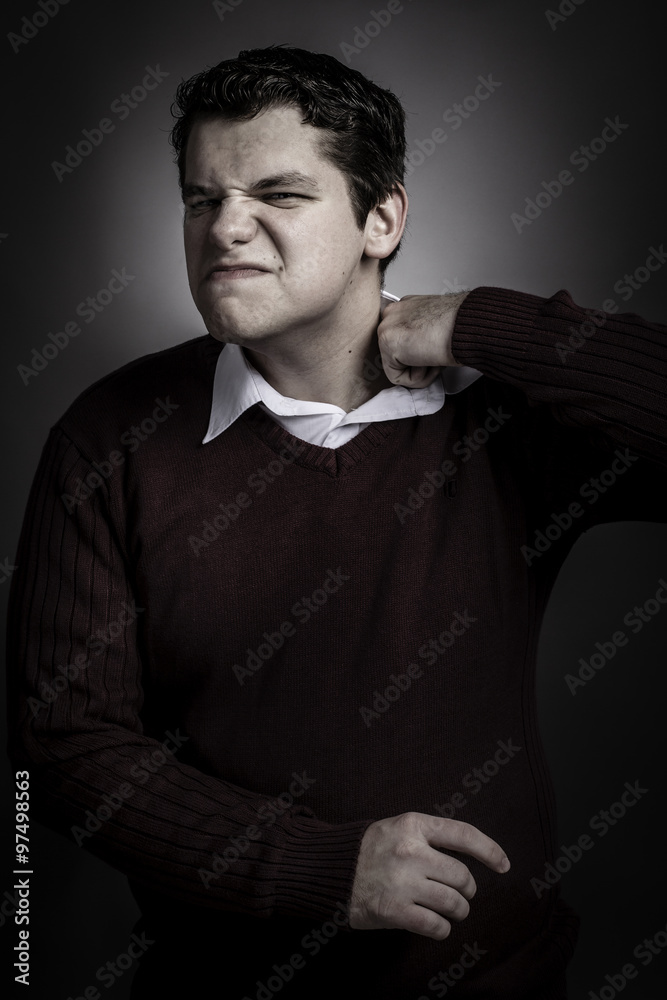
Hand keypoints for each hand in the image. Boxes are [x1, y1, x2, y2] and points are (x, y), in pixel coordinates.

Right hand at [348, 811, 509, 939]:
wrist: (332, 870)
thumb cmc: (370, 849)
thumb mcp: (398, 827)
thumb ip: (429, 836)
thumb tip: (472, 855)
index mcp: (413, 825)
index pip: (463, 835)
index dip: (490, 851)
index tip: (504, 865)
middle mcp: (410, 852)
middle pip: (462, 876)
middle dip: (468, 890)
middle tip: (461, 893)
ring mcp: (402, 882)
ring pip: (454, 903)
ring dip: (459, 911)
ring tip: (452, 910)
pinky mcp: (394, 911)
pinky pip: (436, 925)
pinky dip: (442, 928)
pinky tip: (437, 925)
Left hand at [377, 292, 468, 387]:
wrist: (466, 326)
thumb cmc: (461, 326)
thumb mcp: (437, 327)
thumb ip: (421, 335)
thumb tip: (418, 351)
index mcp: (405, 308)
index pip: (401, 341)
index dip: (418, 354)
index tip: (433, 352)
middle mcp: (392, 314)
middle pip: (396, 355)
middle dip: (418, 362)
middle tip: (436, 353)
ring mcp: (386, 328)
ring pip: (396, 367)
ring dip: (420, 370)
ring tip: (434, 355)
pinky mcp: (387, 344)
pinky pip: (396, 378)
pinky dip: (417, 379)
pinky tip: (429, 362)